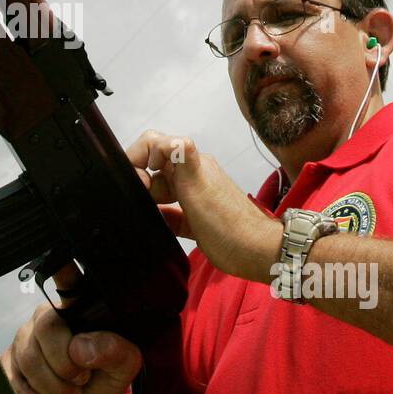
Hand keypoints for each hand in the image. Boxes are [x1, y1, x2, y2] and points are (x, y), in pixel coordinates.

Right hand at [0, 265, 140, 393]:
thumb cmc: (104, 384)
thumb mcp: (123, 369)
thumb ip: (116, 351)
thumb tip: (82, 348)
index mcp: (78, 308)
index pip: (69, 279)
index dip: (62, 267)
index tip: (63, 260)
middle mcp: (47, 317)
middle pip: (46, 326)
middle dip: (65, 363)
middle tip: (82, 380)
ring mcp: (24, 339)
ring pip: (28, 356)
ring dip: (53, 386)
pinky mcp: (7, 364)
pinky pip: (11, 378)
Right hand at [127, 130, 278, 279]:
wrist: (257, 254)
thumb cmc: (228, 223)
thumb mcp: (199, 187)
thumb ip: (182, 158)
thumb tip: (162, 139)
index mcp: (190, 164)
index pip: (154, 144)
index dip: (138, 156)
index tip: (135, 181)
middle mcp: (189, 176)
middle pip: (152, 168)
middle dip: (139, 181)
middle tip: (136, 203)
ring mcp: (191, 198)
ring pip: (158, 191)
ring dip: (147, 201)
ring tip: (143, 217)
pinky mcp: (192, 220)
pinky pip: (167, 213)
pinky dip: (157, 218)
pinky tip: (152, 229)